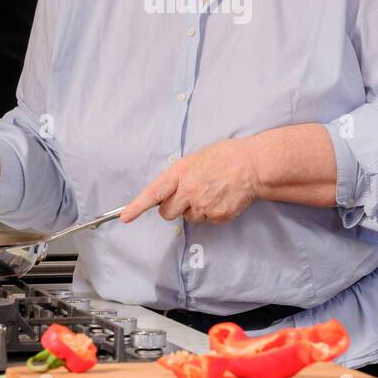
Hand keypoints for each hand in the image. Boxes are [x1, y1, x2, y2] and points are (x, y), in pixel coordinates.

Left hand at [121, 138, 260, 224]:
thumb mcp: (194, 160)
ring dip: (194, 208)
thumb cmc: (224, 157)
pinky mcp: (218, 217)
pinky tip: (220, 198)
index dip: (137, 207)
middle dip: (172, 207)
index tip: (125, 217)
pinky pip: (206, 220)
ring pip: (187, 217)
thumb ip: (178, 176)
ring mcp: (204, 206)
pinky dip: (211, 212)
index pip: (154, 192)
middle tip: (185, 195)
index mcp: (181, 173)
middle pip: (167, 213)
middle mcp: (190, 191)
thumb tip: (166, 192)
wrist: (252, 166)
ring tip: (210, 191)